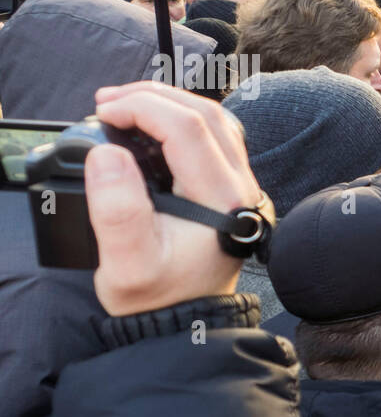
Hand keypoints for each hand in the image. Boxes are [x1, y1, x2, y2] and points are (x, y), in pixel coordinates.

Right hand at [85, 82, 268, 316]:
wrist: (187, 319)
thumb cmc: (158, 296)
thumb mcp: (127, 265)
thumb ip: (117, 213)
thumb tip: (107, 154)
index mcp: (221, 200)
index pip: (188, 129)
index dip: (143, 108)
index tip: (105, 111)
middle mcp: (241, 188)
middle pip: (207, 116)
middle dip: (154, 97)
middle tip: (108, 100)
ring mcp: (241, 186)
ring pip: (216, 122)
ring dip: (170, 104)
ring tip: (125, 105)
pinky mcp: (232, 188)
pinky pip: (215, 138)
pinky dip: (182, 121)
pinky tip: (151, 126)